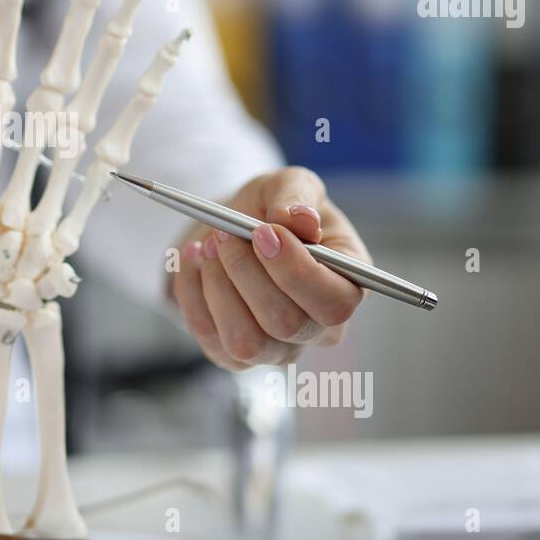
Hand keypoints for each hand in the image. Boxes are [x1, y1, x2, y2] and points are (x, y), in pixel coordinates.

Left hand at [170, 167, 369, 369]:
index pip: (335, 303)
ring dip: (218, 287)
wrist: (232, 228)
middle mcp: (318, 327)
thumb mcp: (288, 184)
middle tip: (225, 234)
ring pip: (246, 341)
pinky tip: (193, 260)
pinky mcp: (235, 355)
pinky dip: (191, 293)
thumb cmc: (271, 209)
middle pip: (286, 323)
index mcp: (347, 284)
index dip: (296, 272)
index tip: (263, 233)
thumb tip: (302, 220)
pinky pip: (208, 336)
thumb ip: (298, 195)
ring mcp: (277, 348)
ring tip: (209, 246)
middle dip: (246, 273)